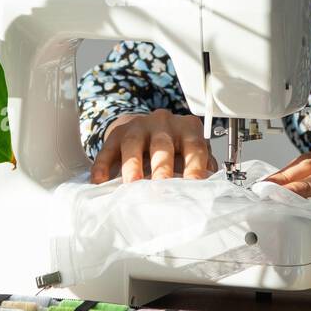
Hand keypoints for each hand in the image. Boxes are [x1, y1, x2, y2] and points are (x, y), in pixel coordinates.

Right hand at [90, 109, 216, 183]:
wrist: (143, 128)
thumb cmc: (172, 146)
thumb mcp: (189, 151)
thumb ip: (201, 166)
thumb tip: (210, 187)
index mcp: (187, 129)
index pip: (194, 146)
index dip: (195, 166)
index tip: (193, 185)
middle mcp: (163, 123)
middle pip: (163, 144)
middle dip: (162, 166)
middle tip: (161, 185)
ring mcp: (138, 126)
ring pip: (134, 143)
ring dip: (133, 165)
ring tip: (131, 184)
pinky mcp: (115, 134)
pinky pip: (107, 149)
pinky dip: (103, 165)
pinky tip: (100, 180)